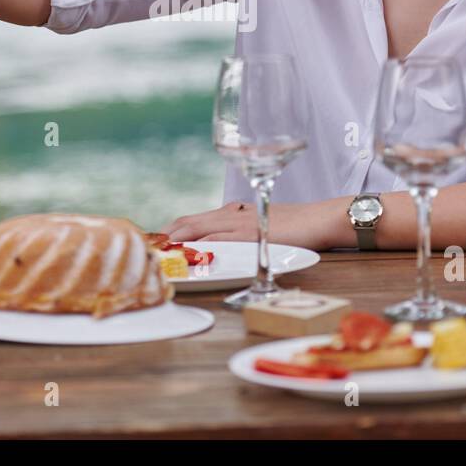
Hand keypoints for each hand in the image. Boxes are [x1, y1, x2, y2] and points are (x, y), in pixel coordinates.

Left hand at [164, 198, 345, 250]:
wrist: (321, 218)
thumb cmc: (297, 224)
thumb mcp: (264, 224)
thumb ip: (243, 230)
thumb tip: (226, 245)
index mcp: (233, 213)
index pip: (193, 220)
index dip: (171, 230)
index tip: (153, 241)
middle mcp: (232, 214)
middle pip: (189, 222)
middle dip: (165, 235)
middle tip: (145, 247)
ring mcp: (240, 222)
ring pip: (198, 229)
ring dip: (175, 240)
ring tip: (156, 251)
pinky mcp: (251, 233)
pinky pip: (219, 239)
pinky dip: (200, 246)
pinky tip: (187, 253)